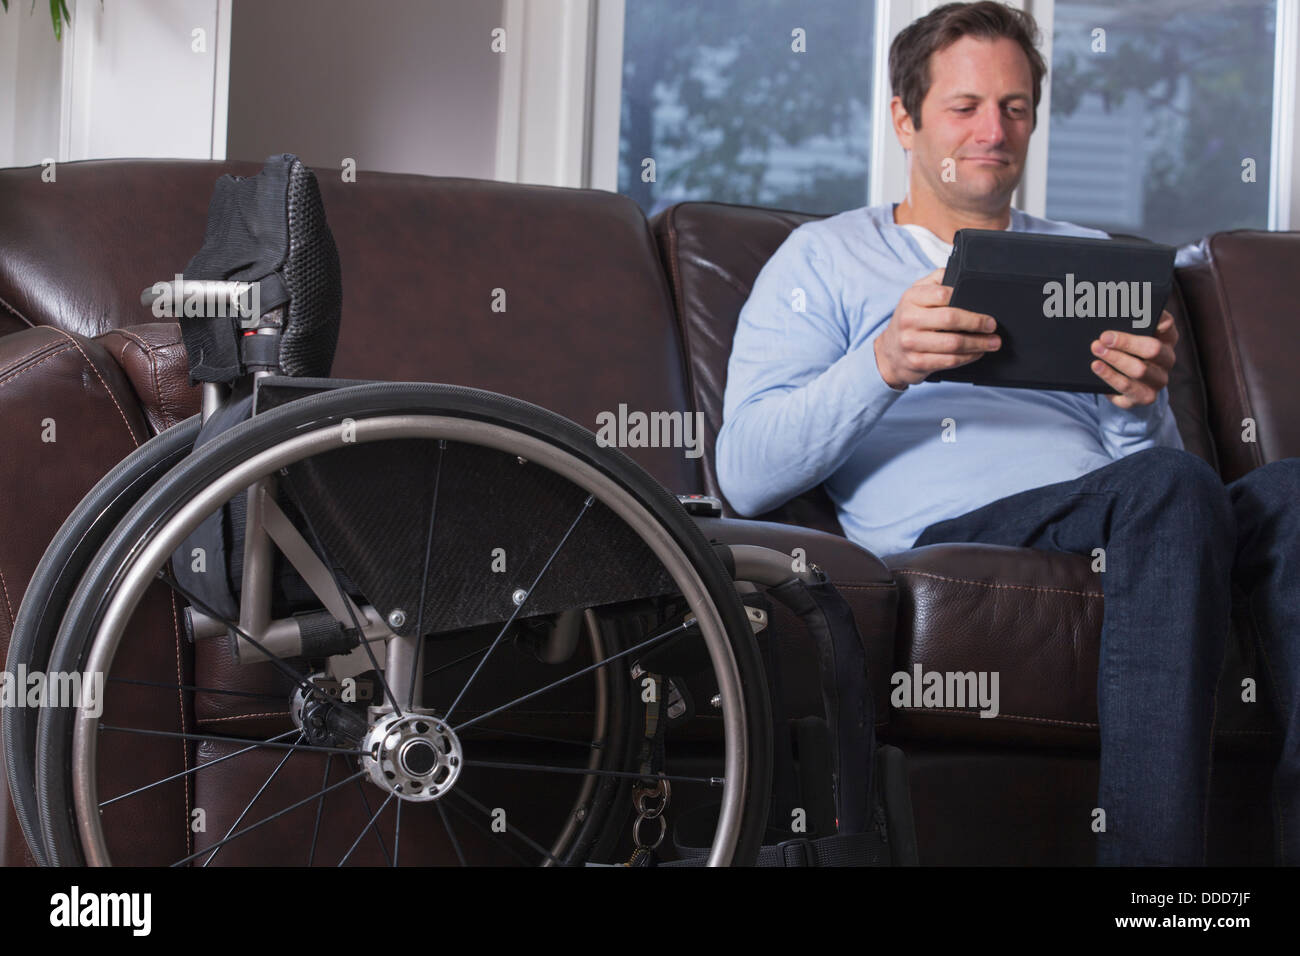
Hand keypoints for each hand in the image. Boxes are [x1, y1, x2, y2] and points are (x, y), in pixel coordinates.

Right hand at [874, 269, 1001, 388]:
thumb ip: (935, 281)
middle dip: (977, 323)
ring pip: (953, 344)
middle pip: (950, 319)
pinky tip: (976, 353)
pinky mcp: (917, 362)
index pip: (942, 294)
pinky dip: (968, 357)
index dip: (966, 300)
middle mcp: (908, 319)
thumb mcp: (915, 295)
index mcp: (911, 298)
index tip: (984, 307)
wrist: (889, 353)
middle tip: (992, 326)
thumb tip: (959, 271)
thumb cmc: (909, 321)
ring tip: (992, 342)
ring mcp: (911, 343)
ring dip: (978, 344)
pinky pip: (949, 361)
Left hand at [1090, 310, 1177, 408]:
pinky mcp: (1144, 397)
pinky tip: (1096, 367)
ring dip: (1115, 359)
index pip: (1167, 325)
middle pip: (1152, 349)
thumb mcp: (1130, 334)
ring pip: (1139, 370)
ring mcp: (1157, 381)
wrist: (1126, 384)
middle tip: (1103, 337)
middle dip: (1126, 342)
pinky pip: (1126, 389)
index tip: (1140, 315)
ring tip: (1096, 350)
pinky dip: (1109, 377)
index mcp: (1166, 339)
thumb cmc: (1127, 351)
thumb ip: (1128, 322)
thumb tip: (1114, 305)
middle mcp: (1166, 360)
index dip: (1157, 320)